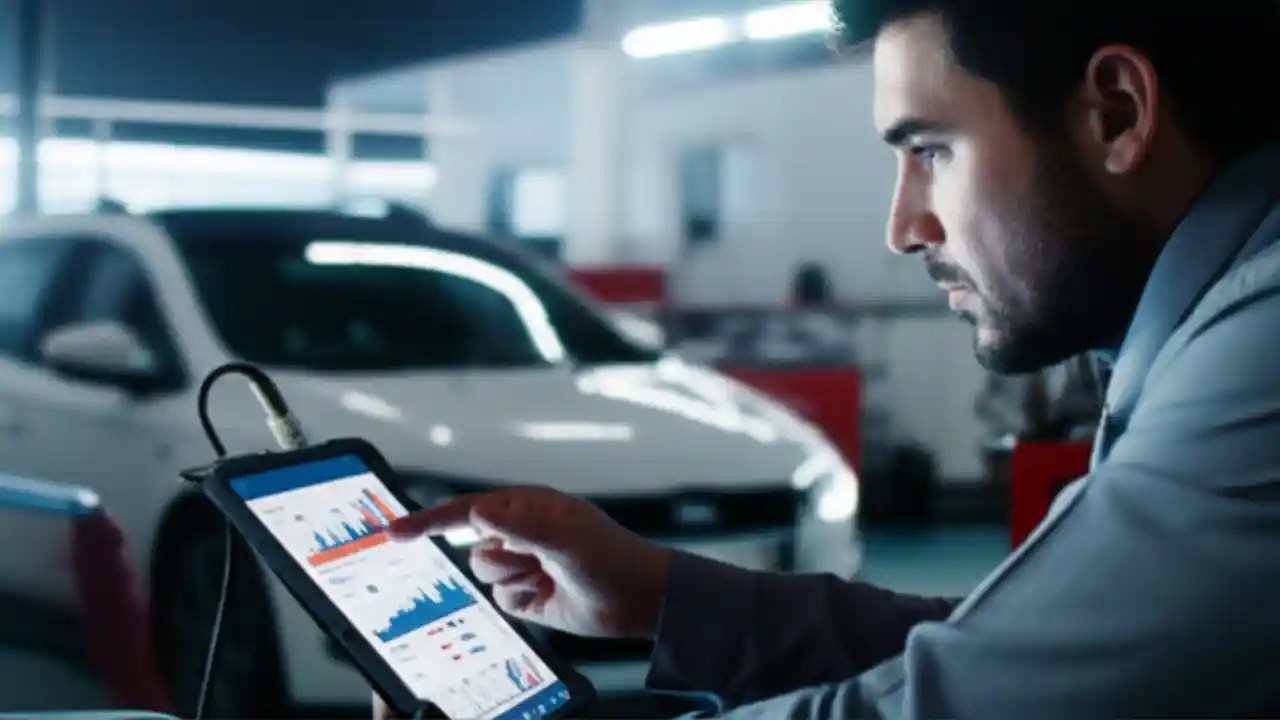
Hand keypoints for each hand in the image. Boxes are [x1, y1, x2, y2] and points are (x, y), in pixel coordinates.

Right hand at [388, 486, 671, 639]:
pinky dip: (522, 600)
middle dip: (503, 560)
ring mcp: (521, 563)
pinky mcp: (526, 593)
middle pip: (474, 549)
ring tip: (549, 576)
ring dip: (514, 580)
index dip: (427, 520)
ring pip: (485, 576)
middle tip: (539, 562)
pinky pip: (500, 600)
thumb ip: (518, 525)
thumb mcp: (564, 537)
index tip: (393, 532)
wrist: (636, 599)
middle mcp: (518, 531)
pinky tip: (549, 594)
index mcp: (525, 506)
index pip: (465, 510)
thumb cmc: (607, 557)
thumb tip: (477, 513)